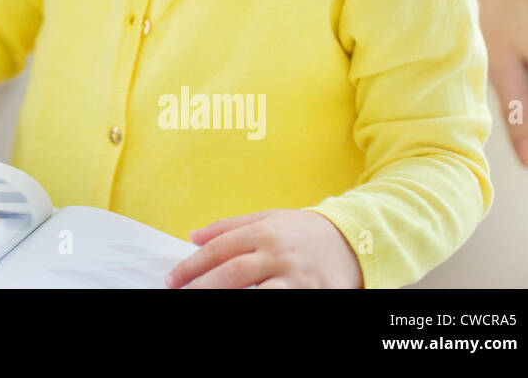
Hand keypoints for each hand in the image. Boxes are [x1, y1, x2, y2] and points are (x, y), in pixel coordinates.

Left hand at [165, 209, 362, 288]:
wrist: (354, 239)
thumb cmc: (303, 230)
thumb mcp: (267, 218)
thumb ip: (228, 227)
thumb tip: (192, 236)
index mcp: (264, 231)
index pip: (219, 249)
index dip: (192, 265)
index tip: (173, 279)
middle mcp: (278, 253)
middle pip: (232, 273)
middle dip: (202, 286)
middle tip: (180, 294)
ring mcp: (297, 277)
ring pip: (256, 294)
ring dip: (228, 300)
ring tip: (203, 304)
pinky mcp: (313, 295)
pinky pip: (281, 304)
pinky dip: (260, 306)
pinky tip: (244, 308)